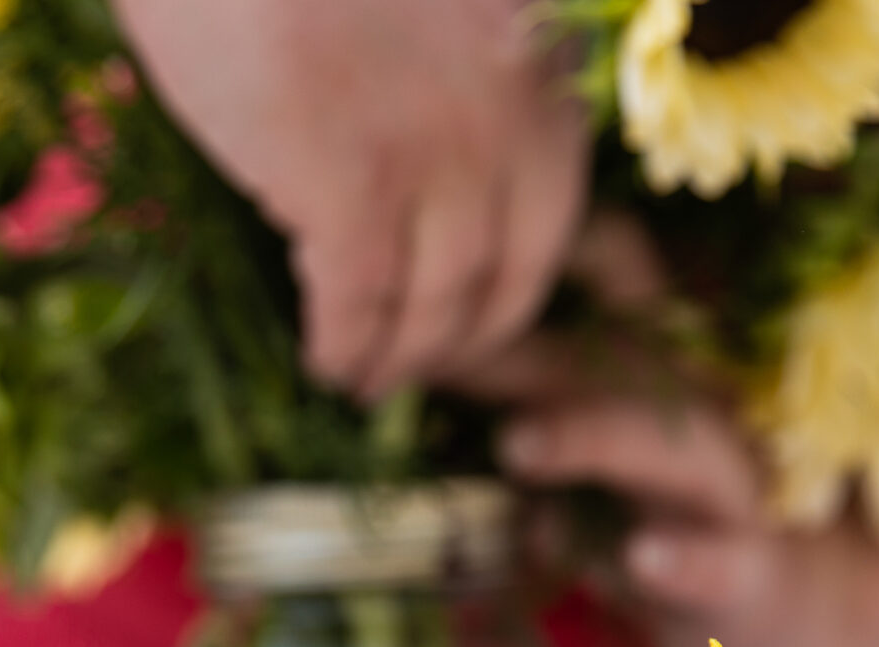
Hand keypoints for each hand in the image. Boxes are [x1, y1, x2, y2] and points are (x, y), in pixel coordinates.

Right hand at [113, 0, 587, 398]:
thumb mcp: (434, 5)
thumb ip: (464, 83)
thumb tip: (446, 192)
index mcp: (539, 65)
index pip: (554, 222)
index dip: (511, 292)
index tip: (482, 332)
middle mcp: (508, 115)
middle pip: (501, 276)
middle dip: (456, 341)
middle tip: (414, 370)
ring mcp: (432, 149)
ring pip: (434, 303)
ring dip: (397, 359)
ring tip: (362, 378)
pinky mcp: (347, 177)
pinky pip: (357, 300)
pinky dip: (342, 344)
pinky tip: (323, 359)